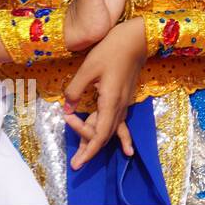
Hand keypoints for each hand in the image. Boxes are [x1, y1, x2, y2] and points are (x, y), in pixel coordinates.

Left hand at [63, 20, 146, 169]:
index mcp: (110, 101)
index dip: (88, 150)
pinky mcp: (124, 98)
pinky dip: (120, 136)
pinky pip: (120, 122)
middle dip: (90, 151)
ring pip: (111, 129)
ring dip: (99, 144)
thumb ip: (75, 90)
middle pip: (105, 135)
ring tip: (87, 157)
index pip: (100, 135)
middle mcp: (119, 106)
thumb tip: (68, 107)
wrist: (137, 39)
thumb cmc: (111, 50)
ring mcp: (123, 103)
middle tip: (75, 165)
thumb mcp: (88, 68)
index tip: (76, 162)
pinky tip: (127, 148)